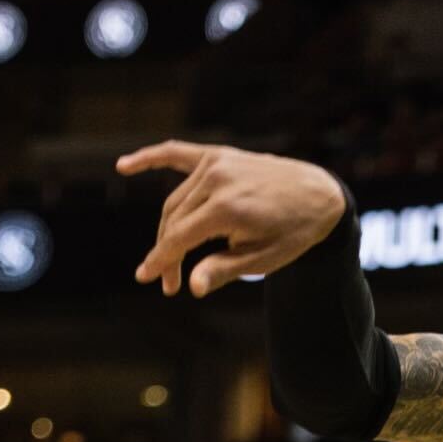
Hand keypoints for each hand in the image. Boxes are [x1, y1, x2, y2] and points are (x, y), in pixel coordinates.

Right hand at [117, 141, 346, 296]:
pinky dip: (151, 158)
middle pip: (173, 220)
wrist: (318, 194)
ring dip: (168, 229)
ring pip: (176, 200)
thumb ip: (224, 269)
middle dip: (167, 253)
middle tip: (169, 284)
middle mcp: (216, 179)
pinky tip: (124, 166)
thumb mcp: (263, 259)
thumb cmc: (293, 233)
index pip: (179, 237)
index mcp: (227, 208)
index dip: (160, 260)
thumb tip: (192, 287)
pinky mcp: (217, 154)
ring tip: (170, 259)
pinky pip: (176, 154)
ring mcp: (215, 162)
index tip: (145, 278)